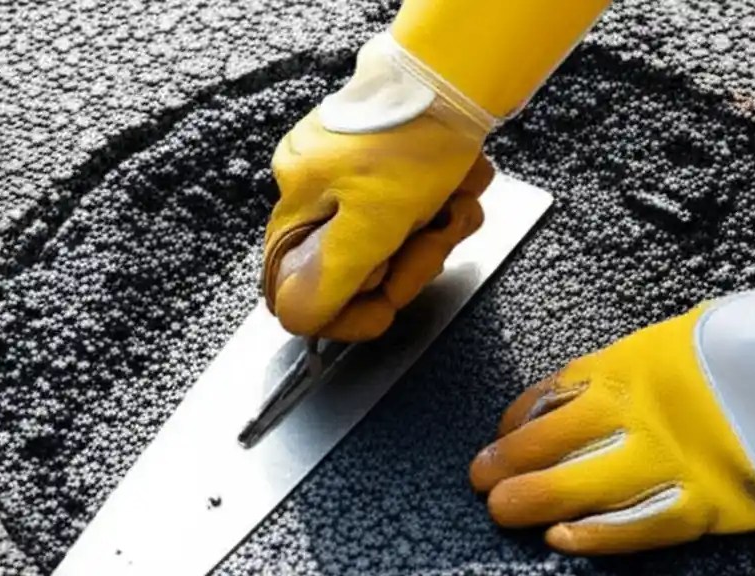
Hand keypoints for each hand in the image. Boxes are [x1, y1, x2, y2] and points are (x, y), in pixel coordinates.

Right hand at [263, 33, 495, 341]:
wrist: (456, 79)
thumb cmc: (415, 140)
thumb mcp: (372, 224)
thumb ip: (330, 278)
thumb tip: (297, 317)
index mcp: (297, 204)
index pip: (297, 291)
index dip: (345, 311)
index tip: (386, 306)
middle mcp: (312, 190)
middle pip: (354, 270)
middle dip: (406, 263)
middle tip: (435, 235)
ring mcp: (347, 176)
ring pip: (389, 245)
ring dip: (431, 236)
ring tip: (453, 207)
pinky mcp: (382, 164)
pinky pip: (409, 214)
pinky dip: (440, 212)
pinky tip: (457, 194)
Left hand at [470, 234, 754, 554]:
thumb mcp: (706, 330)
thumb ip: (663, 358)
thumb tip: (634, 374)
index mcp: (640, 362)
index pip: (558, 391)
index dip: (522, 416)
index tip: (503, 431)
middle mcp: (641, 409)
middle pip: (552, 439)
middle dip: (508, 460)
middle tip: (480, 478)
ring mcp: (670, 458)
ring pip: (579, 483)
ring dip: (533, 498)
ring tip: (500, 510)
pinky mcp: (708, 502)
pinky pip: (637, 525)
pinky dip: (596, 536)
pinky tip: (561, 541)